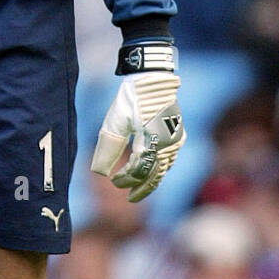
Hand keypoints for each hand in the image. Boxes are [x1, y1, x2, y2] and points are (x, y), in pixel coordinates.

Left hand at [91, 71, 184, 201]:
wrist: (153, 79)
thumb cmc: (130, 99)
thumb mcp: (114, 123)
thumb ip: (107, 150)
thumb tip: (100, 174)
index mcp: (151, 142)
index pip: (138, 170)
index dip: (125, 179)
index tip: (114, 182)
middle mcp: (167, 144)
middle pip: (154, 174)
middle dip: (142, 188)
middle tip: (130, 199)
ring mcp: (176, 140)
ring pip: (164, 168)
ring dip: (152, 180)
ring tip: (140, 188)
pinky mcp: (178, 135)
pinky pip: (170, 159)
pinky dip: (160, 169)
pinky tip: (152, 172)